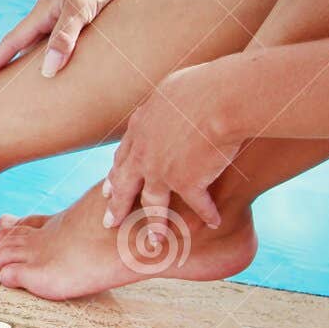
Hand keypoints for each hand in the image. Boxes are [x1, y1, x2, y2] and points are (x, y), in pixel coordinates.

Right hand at [0, 0, 138, 78]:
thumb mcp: (83, 6)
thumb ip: (65, 37)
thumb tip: (47, 71)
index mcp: (44, 11)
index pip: (12, 41)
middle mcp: (50, 12)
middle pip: (21, 42)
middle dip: (6, 61)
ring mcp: (65, 12)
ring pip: (40, 40)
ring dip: (28, 57)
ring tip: (20, 78)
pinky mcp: (82, 13)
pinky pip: (60, 37)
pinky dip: (52, 51)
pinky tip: (59, 59)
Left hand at [103, 64, 241, 241]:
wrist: (220, 98)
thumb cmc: (203, 85)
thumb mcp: (172, 89)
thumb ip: (164, 105)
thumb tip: (169, 102)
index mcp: (140, 129)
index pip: (123, 157)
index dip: (116, 175)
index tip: (108, 189)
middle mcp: (144, 153)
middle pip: (125, 184)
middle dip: (116, 205)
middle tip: (109, 223)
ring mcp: (163, 170)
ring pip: (154, 204)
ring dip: (156, 225)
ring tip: (155, 242)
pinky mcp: (187, 183)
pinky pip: (196, 205)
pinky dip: (206, 214)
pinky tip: (213, 223)